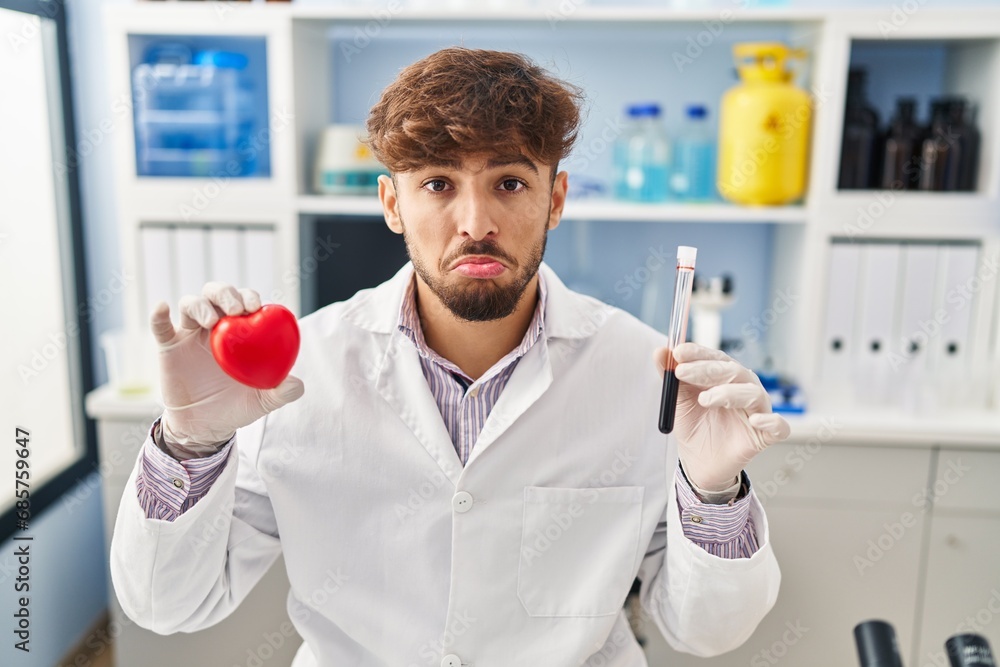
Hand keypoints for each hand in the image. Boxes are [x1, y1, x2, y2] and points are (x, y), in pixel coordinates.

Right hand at [150, 282, 304, 448]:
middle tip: (236, 309)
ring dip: (201, 305)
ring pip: (191, 303)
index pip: (244, 301)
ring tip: (212, 322)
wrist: (205, 427)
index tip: (256, 306)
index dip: (249, 296)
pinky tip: (162, 308)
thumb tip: (297, 385)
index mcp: (238, 331)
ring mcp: (190, 334)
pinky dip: (158, 315)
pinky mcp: (169, 346)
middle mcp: (214, 326)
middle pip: (216, 293)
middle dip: (227, 293)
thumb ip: (280, 392)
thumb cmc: (236, 406)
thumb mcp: (262, 401)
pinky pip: (160, 326)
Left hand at [654, 342, 789, 491]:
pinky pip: (778, 426)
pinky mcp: (766, 435)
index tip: (677, 352)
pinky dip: (770, 421)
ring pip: (753, 393)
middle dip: (707, 370)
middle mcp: (744, 388)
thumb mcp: (677, 401)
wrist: (698, 462)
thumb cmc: (693, 425)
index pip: (715, 358)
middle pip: (733, 371)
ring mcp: (758, 410)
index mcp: (725, 377)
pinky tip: (755, 420)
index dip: (698, 353)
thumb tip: (659, 351)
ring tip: (705, 400)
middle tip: (682, 372)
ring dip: (729, 393)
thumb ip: (669, 376)